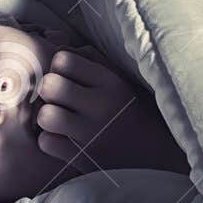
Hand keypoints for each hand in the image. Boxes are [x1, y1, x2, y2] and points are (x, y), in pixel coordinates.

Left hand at [35, 48, 178, 174]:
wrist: (157, 158)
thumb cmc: (133, 113)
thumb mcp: (123, 81)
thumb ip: (93, 62)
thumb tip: (57, 43)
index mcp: (111, 82)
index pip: (63, 60)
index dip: (59, 68)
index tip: (68, 78)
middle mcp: (101, 105)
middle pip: (49, 85)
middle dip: (49, 91)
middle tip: (58, 99)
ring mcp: (92, 134)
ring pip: (44, 115)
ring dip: (48, 118)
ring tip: (58, 120)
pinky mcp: (83, 158)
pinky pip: (46, 142)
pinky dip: (50, 141)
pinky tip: (63, 139)